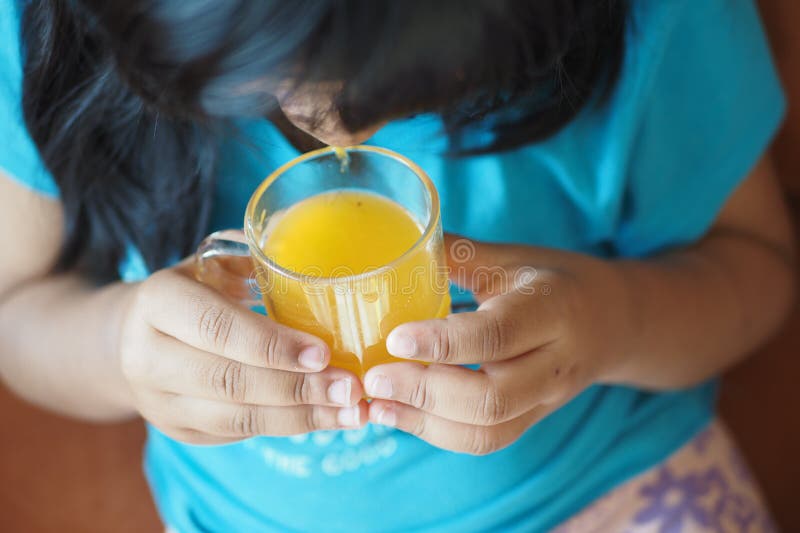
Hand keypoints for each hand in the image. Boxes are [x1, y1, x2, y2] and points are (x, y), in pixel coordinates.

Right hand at [118, 260, 366, 444]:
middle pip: (230, 381)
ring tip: (352, 410)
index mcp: (157, 302)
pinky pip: (242, 432)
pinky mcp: (182, 431)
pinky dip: (292, 426)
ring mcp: (161, 402)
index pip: (216, 328)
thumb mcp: (213, 263)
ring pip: (239, 417)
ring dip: (304, 417)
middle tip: (351, 387)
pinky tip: (331, 417)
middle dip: (298, 387)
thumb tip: (318, 252)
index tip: (322, 353)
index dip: (271, 344)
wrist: (134, 338)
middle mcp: (148, 358)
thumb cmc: (195, 291)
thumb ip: (257, 260)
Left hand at [365, 235, 631, 454]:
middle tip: (374, 378)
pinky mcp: (531, 421)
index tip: (394, 339)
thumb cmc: (552, 280)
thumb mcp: (511, 258)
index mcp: (551, 309)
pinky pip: (484, 440)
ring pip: (487, 431)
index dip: (443, 343)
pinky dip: (436, 433)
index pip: (497, 335)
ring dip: (424, 422)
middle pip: (492, 398)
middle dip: (424, 393)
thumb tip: (393, 245)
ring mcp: (545, 400)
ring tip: (376, 405)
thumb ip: (457, 253)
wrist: (611, 321)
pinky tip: (399, 415)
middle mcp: (553, 363)